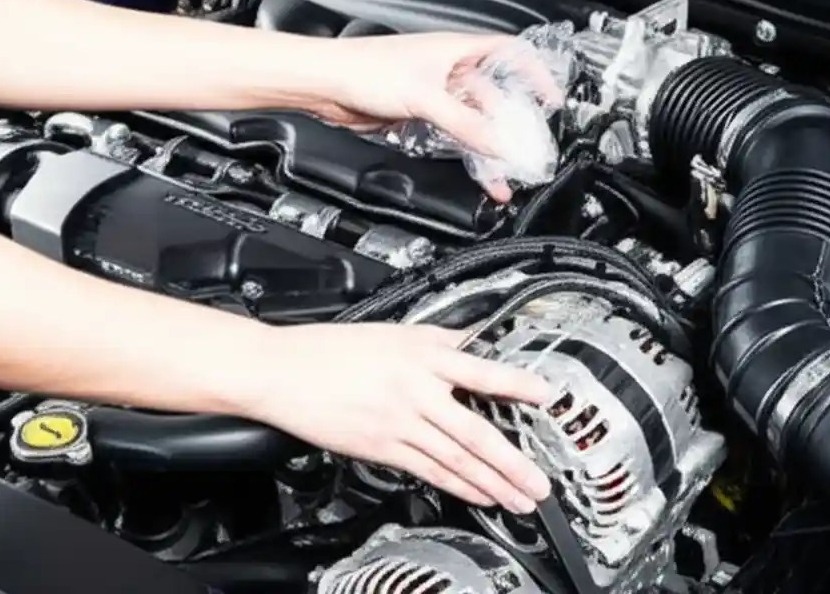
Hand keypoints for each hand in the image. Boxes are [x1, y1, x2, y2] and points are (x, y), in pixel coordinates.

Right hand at [250, 322, 553, 512]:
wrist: (283, 371)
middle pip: (474, 431)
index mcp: (420, 355)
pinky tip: (477, 494)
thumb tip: (473, 341)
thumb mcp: (393, 331)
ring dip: (491, 482)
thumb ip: (437, 339)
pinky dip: (456, 484)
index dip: (516, 384)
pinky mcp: (380, 447)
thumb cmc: (330, 349)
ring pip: (454, 459)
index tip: (546, 396)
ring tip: (519, 498)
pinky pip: (427, 470)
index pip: (480, 370)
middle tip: (540, 482)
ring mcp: (397, 423)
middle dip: (513, 462)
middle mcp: (415, 390)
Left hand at [317, 32, 564, 201]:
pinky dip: (466, 149)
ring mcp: (434, 91)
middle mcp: (449, 69)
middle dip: (512, 123)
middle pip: (494, 96)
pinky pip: (452, 133)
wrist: (327, 84)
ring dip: (488, 144)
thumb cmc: (365, 69)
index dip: (534, 73)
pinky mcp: (419, 112)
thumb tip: (499, 144)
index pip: (510, 54)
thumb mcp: (426, 97)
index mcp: (457, 49)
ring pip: (473, 119)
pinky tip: (474, 166)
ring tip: (501, 171)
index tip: (550, 99)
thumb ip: (466, 123)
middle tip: (526, 149)